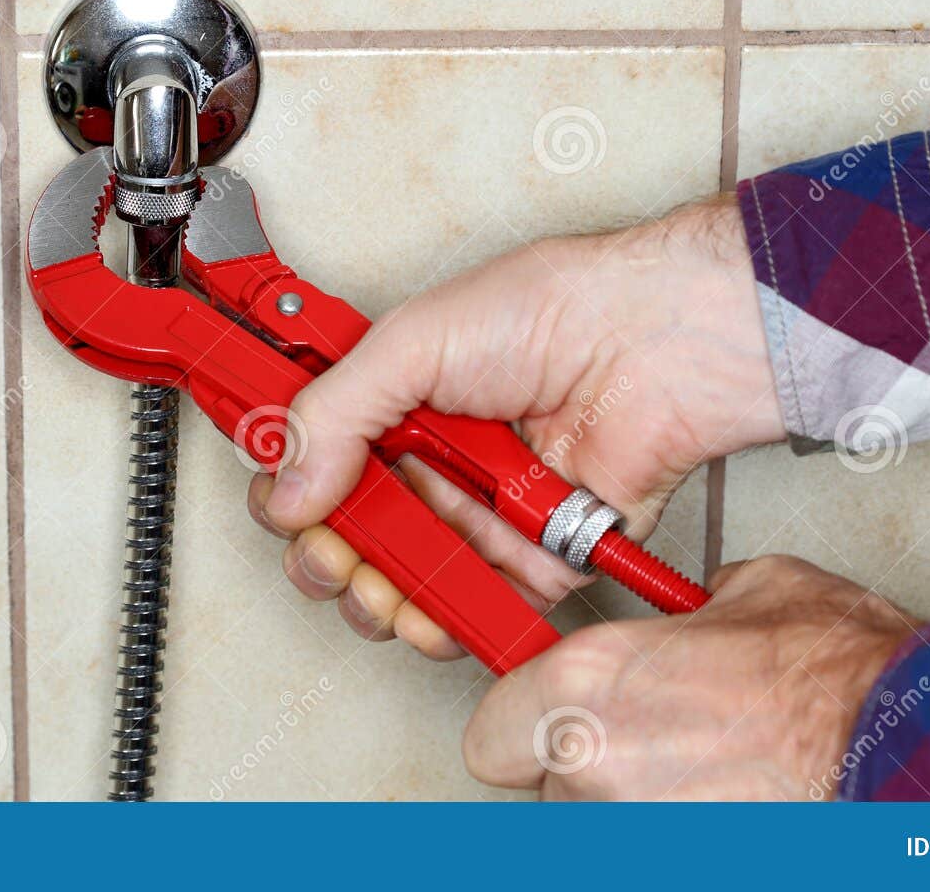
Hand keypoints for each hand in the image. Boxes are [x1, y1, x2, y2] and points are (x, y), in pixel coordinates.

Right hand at [245, 197, 784, 658]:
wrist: (655, 346)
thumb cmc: (557, 311)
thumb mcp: (415, 342)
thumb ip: (336, 412)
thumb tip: (286, 484)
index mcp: (398, 398)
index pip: (316, 453)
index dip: (287, 478)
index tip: (274, 493)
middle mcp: (433, 457)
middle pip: (349, 529)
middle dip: (324, 550)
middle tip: (328, 545)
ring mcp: (478, 510)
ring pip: (402, 577)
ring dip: (374, 592)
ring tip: (374, 578)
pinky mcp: (530, 557)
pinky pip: (475, 605)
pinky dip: (443, 619)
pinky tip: (423, 610)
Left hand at [461, 556, 918, 799]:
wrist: (909, 746)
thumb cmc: (840, 674)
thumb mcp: (746, 593)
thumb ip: (679, 616)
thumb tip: (683, 621)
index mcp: (587, 685)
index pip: (488, 738)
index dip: (518, 726)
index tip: (543, 718)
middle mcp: (594, 767)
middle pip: (547, 789)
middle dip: (590, 765)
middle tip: (652, 738)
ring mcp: (636, 834)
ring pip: (600, 826)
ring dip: (635, 803)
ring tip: (705, 772)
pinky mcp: (681, 866)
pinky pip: (652, 843)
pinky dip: (682, 825)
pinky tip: (728, 800)